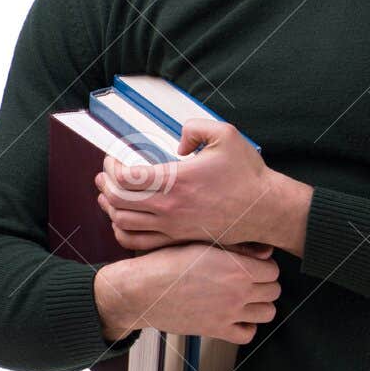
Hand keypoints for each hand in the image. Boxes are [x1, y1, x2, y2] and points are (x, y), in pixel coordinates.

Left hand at [95, 118, 310, 255]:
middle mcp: (169, 207)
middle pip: (117, 199)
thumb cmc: (247, 174)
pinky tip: (124, 220)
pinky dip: (123, 231)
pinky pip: (138, 242)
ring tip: (108, 195)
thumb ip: (194, 128)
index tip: (113, 157)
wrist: (265, 209)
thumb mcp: (225, 134)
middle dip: (105, 184)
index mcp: (176, 180)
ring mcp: (172, 226)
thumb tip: (178, 141)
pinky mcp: (178, 238)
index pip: (125, 177)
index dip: (111, 165)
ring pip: (123, 222)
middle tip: (105, 174)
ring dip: (110, 208)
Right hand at [95, 243, 279, 344]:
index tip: (253, 266)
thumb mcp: (204, 245)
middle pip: (273, 291)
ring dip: (260, 305)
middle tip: (250, 280)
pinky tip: (236, 316)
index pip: (273, 270)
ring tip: (246, 298)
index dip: (264, 266)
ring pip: (267, 313)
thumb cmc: (168, 263)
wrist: (143, 290)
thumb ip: (238, 249)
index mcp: (237, 267)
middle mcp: (238, 291)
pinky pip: (248, 334)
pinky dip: (246, 327)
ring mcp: (229, 313)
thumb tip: (266, 253)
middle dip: (265, 284)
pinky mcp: (217, 330)